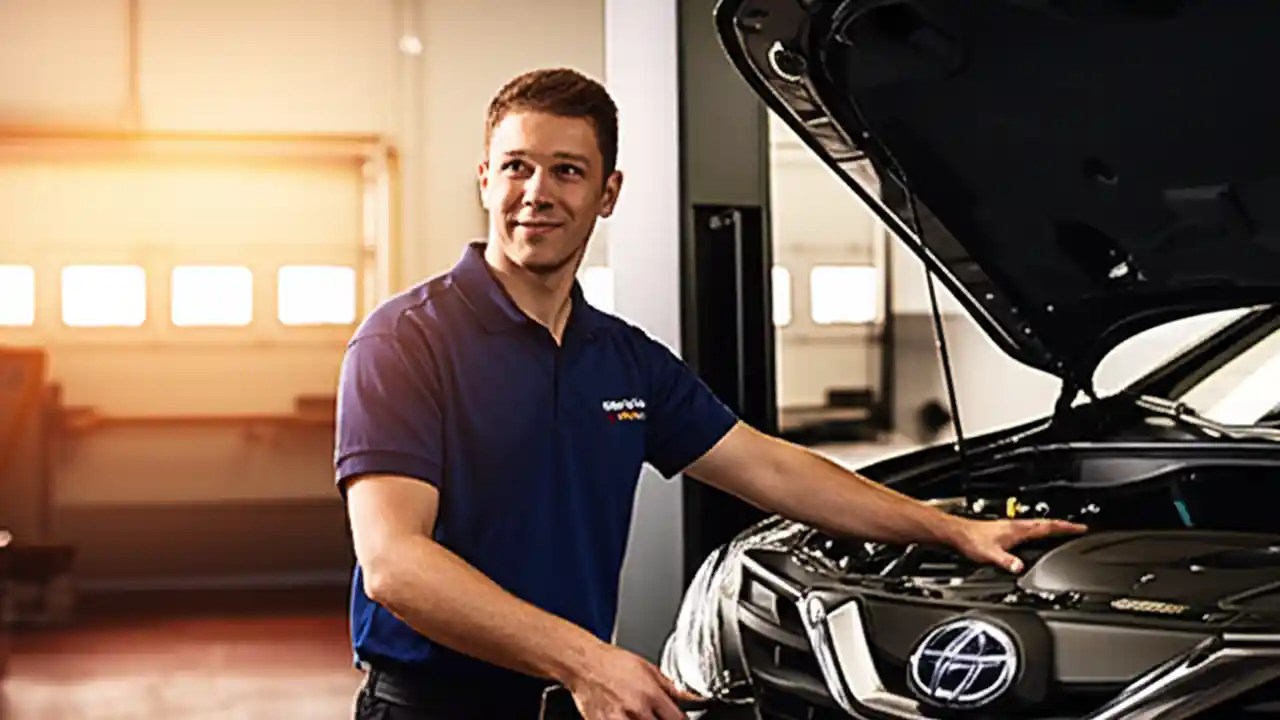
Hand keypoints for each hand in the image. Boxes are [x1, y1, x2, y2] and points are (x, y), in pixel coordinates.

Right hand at [565, 644, 703, 719]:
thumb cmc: (612, 662)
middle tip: (655, 714)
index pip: (677, 719)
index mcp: (650, 694)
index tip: (676, 717)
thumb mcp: (648, 668)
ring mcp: (619, 719)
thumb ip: (670, 687)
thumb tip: (691, 698)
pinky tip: (625, 716)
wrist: (583, 663)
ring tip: (640, 715)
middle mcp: (636, 709)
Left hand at [952, 517, 1087, 572]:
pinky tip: (1037, 536)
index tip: (1080, 527)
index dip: (1065, 528)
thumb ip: (1006, 561)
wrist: (957, 533)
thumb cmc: (971, 541)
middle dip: (1063, 526)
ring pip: (1037, 525)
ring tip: (1063, 530)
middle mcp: (1016, 526)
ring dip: (1051, 527)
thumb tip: (1020, 567)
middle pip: (1045, 524)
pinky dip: (1039, 531)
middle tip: (1077, 527)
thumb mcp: (990, 554)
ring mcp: (1011, 528)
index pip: (1047, 527)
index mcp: (1017, 530)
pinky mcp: (1005, 531)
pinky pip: (1029, 529)